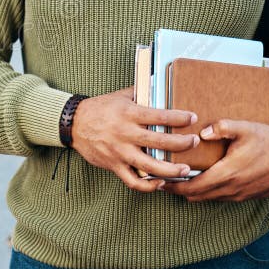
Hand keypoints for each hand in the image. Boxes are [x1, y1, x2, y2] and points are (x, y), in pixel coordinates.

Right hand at [71, 86, 199, 192]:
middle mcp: (125, 133)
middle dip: (182, 143)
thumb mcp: (120, 95)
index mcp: (129, 113)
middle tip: (195, 142)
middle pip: (160, 142)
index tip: (192, 118)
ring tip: (185, 170)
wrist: (73, 123)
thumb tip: (160, 83)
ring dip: (171, 170)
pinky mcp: (114, 165)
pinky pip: (134, 181)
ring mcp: (120, 151)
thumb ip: (140, 92)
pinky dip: (149, 185)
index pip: (160, 116)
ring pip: (150, 166)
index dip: (180, 118)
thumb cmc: (99, 108)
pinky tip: (161, 182)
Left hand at [163, 120, 268, 201]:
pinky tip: (202, 182)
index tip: (160, 182)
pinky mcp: (246, 196)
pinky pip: (221, 198)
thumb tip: (202, 132)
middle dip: (179, 191)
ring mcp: (240, 195)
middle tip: (163, 182)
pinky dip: (207, 193)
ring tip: (179, 182)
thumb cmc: (268, 141)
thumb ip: (222, 128)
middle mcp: (232, 188)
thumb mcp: (245, 128)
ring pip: (209, 198)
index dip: (174, 186)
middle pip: (197, 196)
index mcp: (228, 173)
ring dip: (193, 193)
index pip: (194, 186)